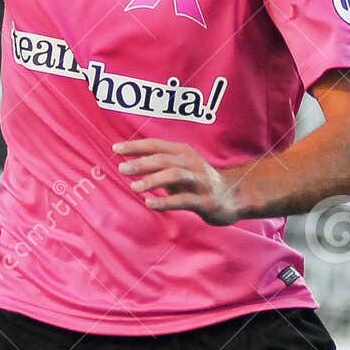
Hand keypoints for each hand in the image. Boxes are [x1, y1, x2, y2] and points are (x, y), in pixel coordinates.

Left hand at [113, 137, 240, 224]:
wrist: (234, 196)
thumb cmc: (199, 182)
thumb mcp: (179, 169)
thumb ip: (158, 166)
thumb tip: (129, 163)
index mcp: (183, 152)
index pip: (156, 145)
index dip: (136, 146)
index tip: (115, 149)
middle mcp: (191, 163)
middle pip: (163, 159)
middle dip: (141, 163)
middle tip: (122, 169)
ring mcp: (199, 182)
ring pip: (174, 175)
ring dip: (153, 180)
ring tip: (134, 187)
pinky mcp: (205, 201)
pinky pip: (183, 200)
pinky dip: (166, 201)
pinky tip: (150, 204)